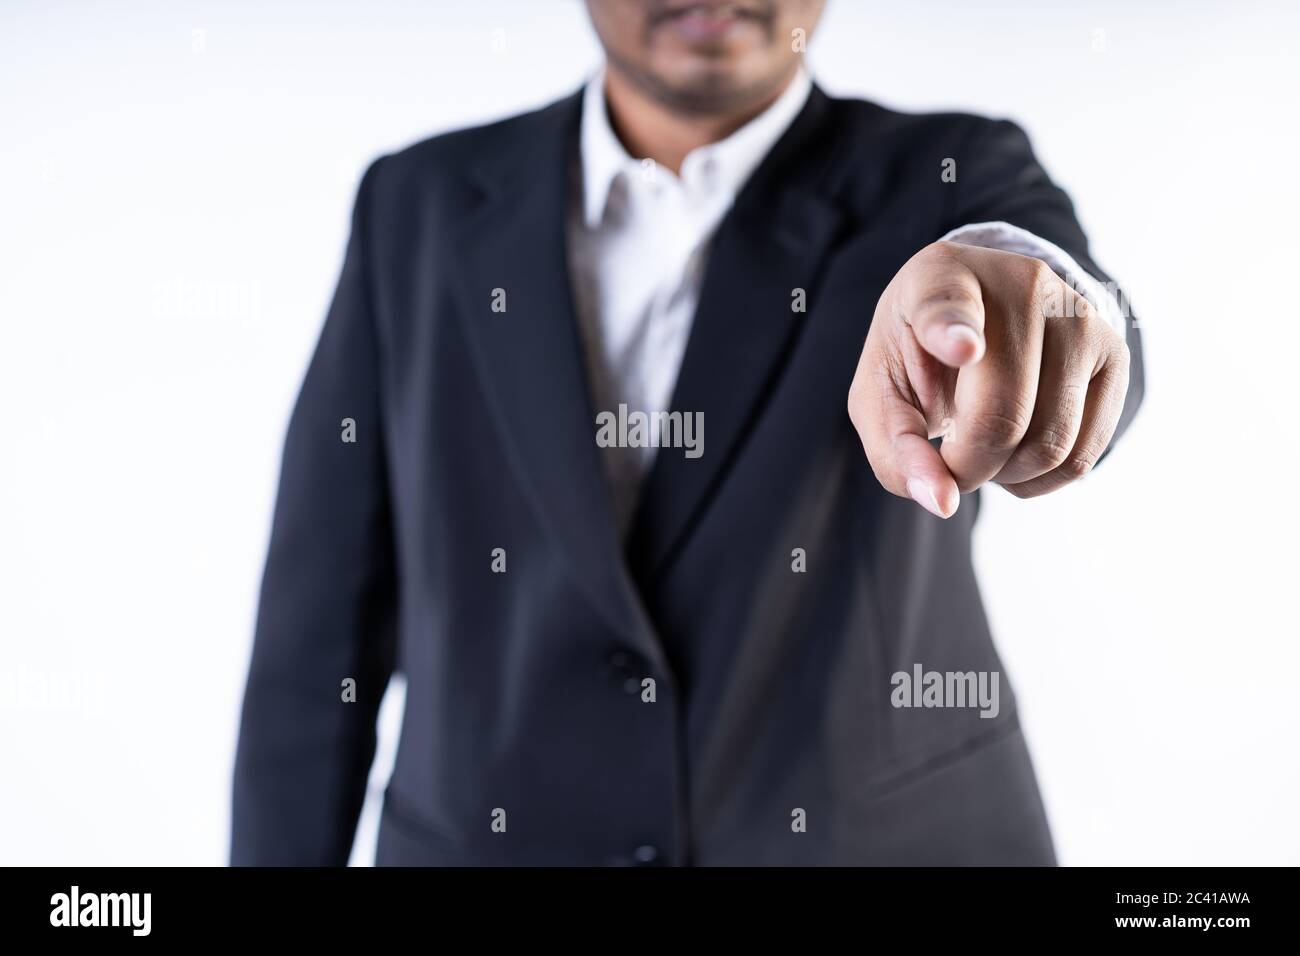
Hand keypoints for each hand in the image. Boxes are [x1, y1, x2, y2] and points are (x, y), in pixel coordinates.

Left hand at [847, 240, 1129, 517]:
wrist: (979, 321)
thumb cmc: (919, 359)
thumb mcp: (882, 394)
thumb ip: (895, 449)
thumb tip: (943, 502)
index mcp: (940, 278)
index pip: (947, 306)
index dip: (953, 330)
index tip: (963, 348)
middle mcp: (1020, 283)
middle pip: (1003, 415)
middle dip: (968, 467)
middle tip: (949, 461)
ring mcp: (1078, 315)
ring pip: (1051, 443)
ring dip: (1006, 475)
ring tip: (982, 445)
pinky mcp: (1115, 352)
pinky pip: (1084, 454)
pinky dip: (1040, 479)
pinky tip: (1016, 451)